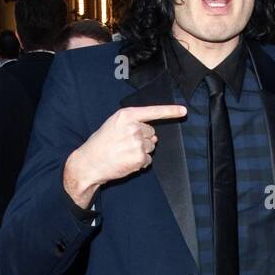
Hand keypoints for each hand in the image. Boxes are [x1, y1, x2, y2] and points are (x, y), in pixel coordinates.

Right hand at [64, 104, 186, 206]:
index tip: (184, 111)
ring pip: (151, 147)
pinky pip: (148, 160)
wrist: (90, 162)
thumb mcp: (114, 125)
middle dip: (143, 139)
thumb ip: (134, 125)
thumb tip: (154, 137)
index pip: (153, 111)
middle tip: (125, 145)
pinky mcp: (140, 158)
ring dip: (142, 152)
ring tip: (124, 153)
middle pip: (152, 133)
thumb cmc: (101, 143)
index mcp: (127, 115)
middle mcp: (134, 127)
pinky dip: (140, 163)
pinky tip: (127, 162)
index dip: (171, 111)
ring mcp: (138, 143)